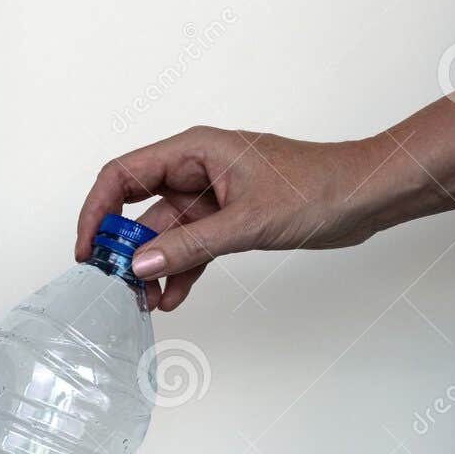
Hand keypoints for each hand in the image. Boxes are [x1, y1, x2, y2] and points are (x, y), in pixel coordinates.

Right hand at [76, 127, 403, 310]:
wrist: (366, 195)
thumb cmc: (319, 187)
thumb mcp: (247, 222)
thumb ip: (190, 246)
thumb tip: (142, 266)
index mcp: (195, 150)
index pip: (123, 175)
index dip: (97, 212)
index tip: (88, 250)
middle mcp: (198, 169)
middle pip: (140, 209)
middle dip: (126, 249)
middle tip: (117, 286)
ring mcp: (213, 196)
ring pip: (165, 234)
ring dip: (154, 268)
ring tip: (147, 303)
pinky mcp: (230, 219)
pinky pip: (192, 246)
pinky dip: (182, 271)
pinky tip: (175, 298)